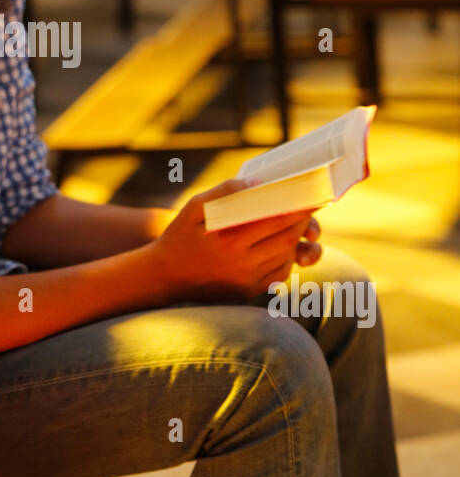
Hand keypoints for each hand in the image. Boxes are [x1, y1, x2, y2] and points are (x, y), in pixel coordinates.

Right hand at [150, 179, 320, 301]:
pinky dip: (287, 258)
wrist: (163, 277)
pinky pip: (279, 274)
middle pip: (287, 238)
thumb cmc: (179, 236)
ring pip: (286, 256)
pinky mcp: (248, 292)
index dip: (299, 206)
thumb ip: (225, 192)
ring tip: (298, 223)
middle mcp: (242, 263)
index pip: (276, 219)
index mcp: (230, 239)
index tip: (313, 195)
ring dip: (296, 239)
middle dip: (303, 220)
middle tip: (311, 206)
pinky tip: (282, 245)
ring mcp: (247, 281)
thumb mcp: (194, 207)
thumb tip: (257, 184)